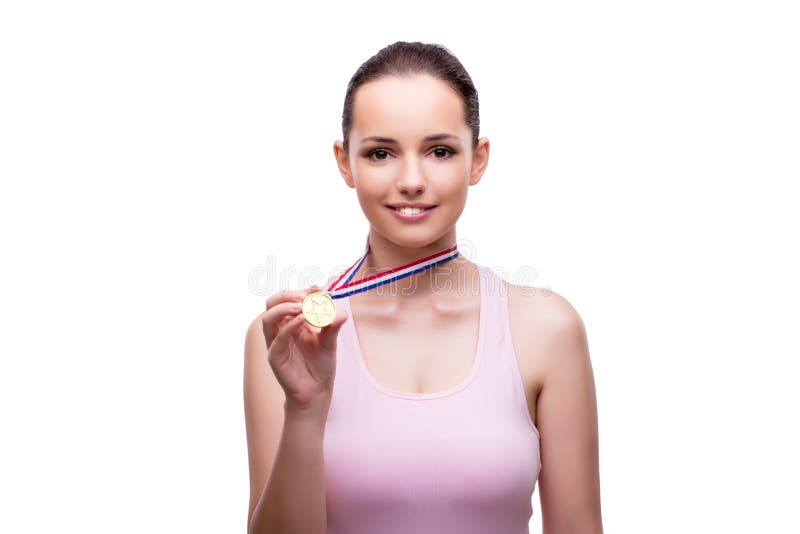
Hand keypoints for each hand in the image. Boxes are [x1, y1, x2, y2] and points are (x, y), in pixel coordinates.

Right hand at [261, 285, 348, 413]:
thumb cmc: (321, 365)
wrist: (317, 391)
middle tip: (307, 296)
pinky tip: (303, 320)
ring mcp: (276, 342)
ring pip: (268, 318)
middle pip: (272, 303)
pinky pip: (278, 338)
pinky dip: (289, 326)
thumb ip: (333, 325)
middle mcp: (280, 329)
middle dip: (288, 295)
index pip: (288, 298)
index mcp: (292, 321)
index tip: (318, 288)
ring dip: (284, 308)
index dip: (301, 290)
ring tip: (302, 306)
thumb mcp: (330, 341)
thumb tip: (342, 311)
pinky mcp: (275, 356)